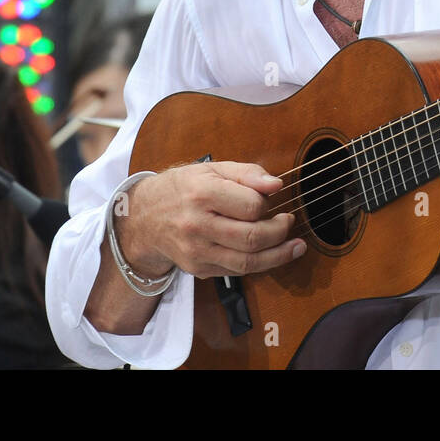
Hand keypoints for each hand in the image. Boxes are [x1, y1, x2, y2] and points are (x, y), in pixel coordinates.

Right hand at [117, 162, 305, 279]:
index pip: (250, 206)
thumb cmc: (183, 188)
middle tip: (289, 222)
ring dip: (278, 256)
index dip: (267, 204)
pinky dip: (258, 264)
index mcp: (202, 194)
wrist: (144, 218)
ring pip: (247, 262)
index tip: (271, 200)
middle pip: (252, 238)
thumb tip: (276, 185)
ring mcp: (196, 251)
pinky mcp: (198, 269)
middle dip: (280, 232)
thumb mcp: (212, 169)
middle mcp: (197, 225)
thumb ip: (247, 173)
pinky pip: (236, 271)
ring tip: (295, 247)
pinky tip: (270, 254)